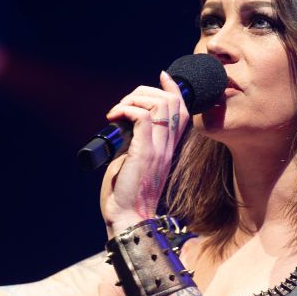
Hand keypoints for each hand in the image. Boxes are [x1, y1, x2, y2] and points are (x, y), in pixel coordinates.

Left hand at [100, 71, 187, 234]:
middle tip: (123, 106)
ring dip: (134, 99)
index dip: (173, 89)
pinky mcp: (144, 152)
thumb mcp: (133, 163)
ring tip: (117, 113)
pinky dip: (126, 110)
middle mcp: (167, 146)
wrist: (127, 218)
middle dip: (145, 91)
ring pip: (160, 104)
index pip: (182, 111)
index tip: (162, 77)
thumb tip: (121, 127)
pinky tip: (114, 118)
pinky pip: (142, 116)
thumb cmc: (125, 196)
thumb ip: (133, 144)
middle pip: (172, 101)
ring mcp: (158, 149)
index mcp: (167, 149)